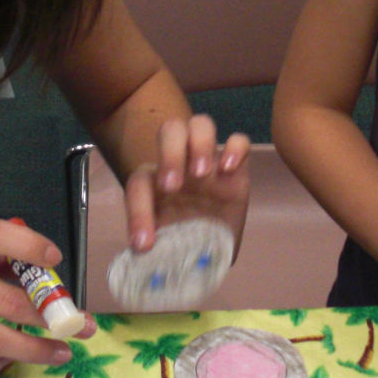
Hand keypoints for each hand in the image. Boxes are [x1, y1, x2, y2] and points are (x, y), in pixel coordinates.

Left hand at [122, 114, 249, 252]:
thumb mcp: (167, 251)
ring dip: (199, 143)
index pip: (139, 183)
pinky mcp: (237, 168)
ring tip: (202, 174)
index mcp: (154, 183)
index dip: (138, 213)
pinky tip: (229, 170)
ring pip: (200, 124)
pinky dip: (235, 149)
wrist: (211, 251)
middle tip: (174, 186)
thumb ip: (154, 251)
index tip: (146, 242)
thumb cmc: (183, 245)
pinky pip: (239, 140)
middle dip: (170, 153)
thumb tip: (142, 253)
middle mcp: (180, 164)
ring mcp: (209, 162)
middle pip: (170, 130)